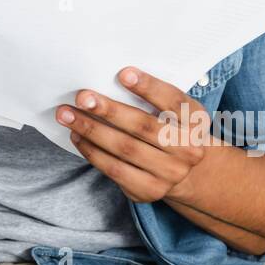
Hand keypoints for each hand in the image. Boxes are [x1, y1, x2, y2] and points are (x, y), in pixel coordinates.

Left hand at [55, 65, 211, 202]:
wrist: (188, 173)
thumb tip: (111, 77)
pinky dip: (92, 152)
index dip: (149, 87)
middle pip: (144, 127)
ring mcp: (170, 174)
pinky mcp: (149, 190)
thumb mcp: (177, 112)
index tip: (123, 73)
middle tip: (82, 97)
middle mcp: (188, 151)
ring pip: (125, 149)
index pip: (174, 101)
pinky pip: (115, 169)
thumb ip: (156, 97)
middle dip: (109, 110)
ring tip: (67, 115)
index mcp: (196, 123)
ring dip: (91, 130)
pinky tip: (78, 137)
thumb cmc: (172, 130)